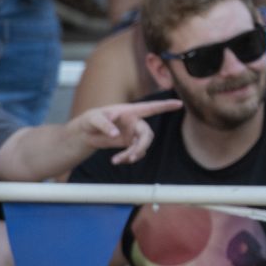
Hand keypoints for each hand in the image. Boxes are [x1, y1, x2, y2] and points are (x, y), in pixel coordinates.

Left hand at [65, 99, 182, 164]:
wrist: (86, 133)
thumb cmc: (90, 120)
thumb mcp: (93, 119)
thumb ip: (105, 124)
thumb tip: (115, 134)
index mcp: (130, 111)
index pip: (150, 107)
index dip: (165, 106)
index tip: (179, 104)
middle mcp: (135, 122)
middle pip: (147, 134)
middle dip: (142, 146)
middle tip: (132, 156)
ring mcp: (133, 133)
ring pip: (142, 145)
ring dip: (133, 154)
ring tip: (119, 160)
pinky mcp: (129, 144)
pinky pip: (136, 152)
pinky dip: (128, 158)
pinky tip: (117, 161)